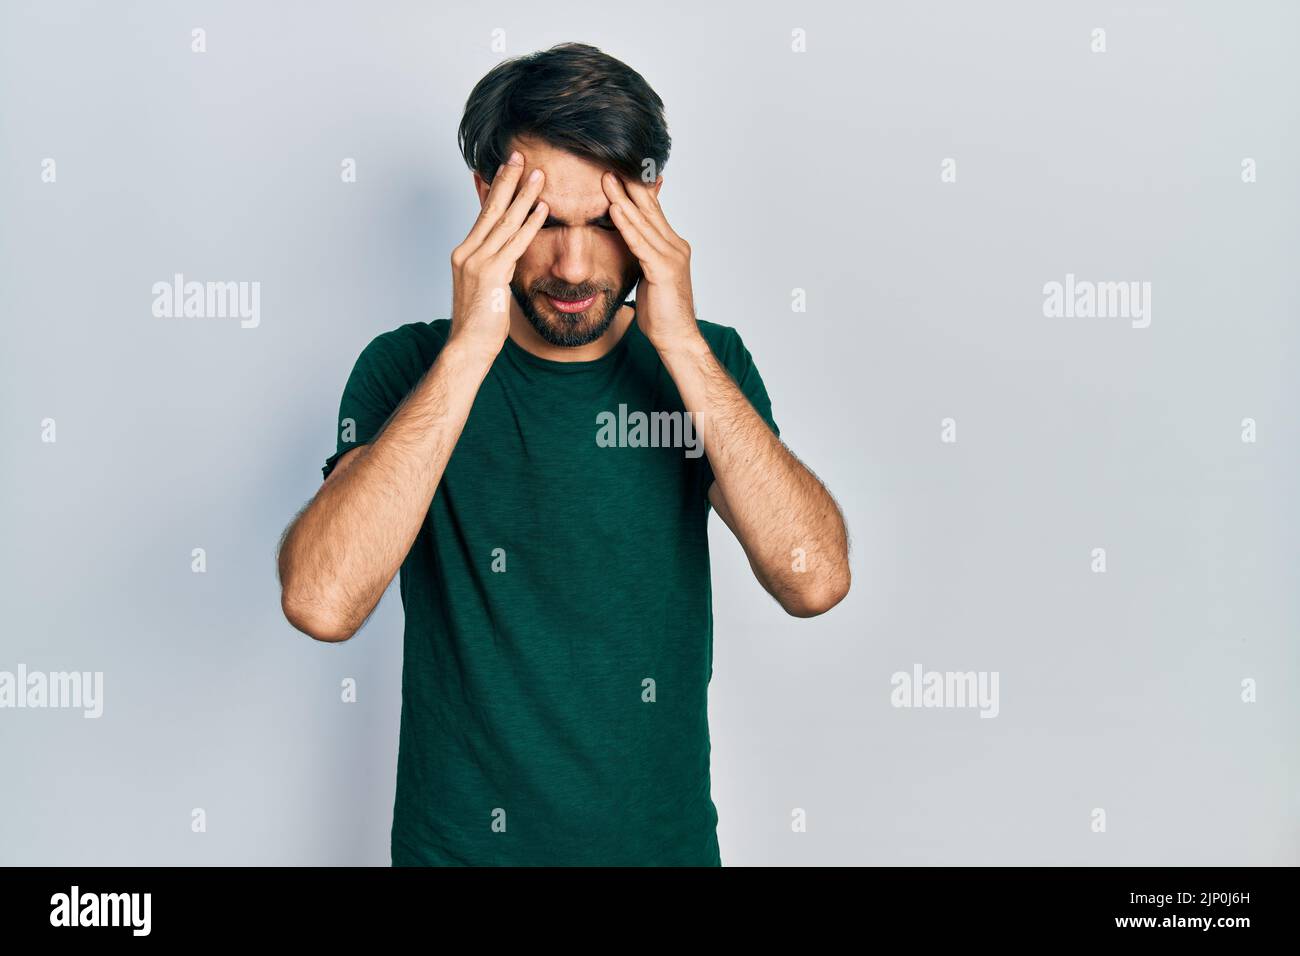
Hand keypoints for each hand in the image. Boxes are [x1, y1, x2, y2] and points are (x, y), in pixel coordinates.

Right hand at [449, 151, 547, 357]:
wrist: (468, 347)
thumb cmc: (480, 324)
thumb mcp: (487, 288)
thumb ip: (496, 267)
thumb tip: (507, 257)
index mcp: (465, 252)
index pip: (483, 214)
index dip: (495, 188)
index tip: (506, 167)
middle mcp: (468, 252)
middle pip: (490, 208)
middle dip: (507, 180)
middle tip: (520, 155)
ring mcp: (477, 261)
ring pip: (504, 221)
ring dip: (524, 195)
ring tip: (539, 174)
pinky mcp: (490, 274)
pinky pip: (515, 243)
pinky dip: (531, 224)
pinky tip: (543, 210)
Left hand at [601, 172, 700, 353]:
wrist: (677, 338)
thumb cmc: (662, 314)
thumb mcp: (649, 278)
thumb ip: (642, 257)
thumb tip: (630, 246)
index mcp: (672, 246)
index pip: (652, 212)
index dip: (635, 191)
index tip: (617, 172)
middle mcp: (675, 246)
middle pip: (648, 209)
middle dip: (628, 186)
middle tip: (608, 164)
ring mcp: (671, 256)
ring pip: (643, 221)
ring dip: (623, 198)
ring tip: (606, 178)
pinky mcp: (663, 270)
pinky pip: (640, 243)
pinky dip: (626, 224)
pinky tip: (614, 209)